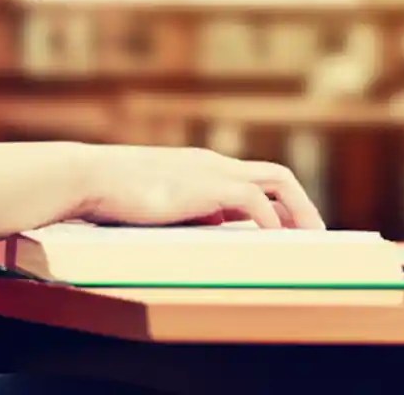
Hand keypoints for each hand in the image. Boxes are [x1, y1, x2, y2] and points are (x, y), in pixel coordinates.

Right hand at [79, 145, 326, 229]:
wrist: (88, 177)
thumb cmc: (113, 194)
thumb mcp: (160, 202)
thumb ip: (188, 209)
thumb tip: (211, 225)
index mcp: (204, 167)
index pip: (256, 179)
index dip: (279, 204)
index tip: (291, 228)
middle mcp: (215, 164)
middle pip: (277, 175)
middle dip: (301, 204)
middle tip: (315, 233)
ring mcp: (212, 171)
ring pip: (276, 180)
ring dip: (298, 209)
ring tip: (310, 237)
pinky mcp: (205, 185)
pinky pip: (254, 198)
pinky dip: (271, 219)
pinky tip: (276, 240)